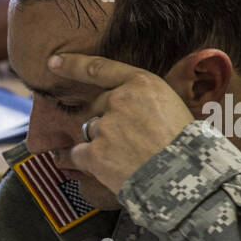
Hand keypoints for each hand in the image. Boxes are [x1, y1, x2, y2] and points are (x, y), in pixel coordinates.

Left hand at [46, 52, 193, 194]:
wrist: (185, 177)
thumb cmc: (186, 145)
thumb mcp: (174, 107)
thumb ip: (145, 102)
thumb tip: (124, 110)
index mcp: (142, 83)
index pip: (99, 68)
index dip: (73, 64)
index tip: (53, 62)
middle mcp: (120, 100)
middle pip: (98, 107)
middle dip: (108, 122)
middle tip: (131, 142)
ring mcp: (105, 126)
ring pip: (90, 131)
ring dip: (101, 143)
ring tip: (127, 158)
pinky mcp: (95, 153)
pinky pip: (77, 154)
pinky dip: (84, 161)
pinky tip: (103, 168)